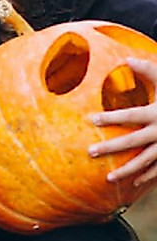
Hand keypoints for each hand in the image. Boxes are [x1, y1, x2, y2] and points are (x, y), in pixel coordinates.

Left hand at [89, 59, 156, 190]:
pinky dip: (147, 176)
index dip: (111, 117)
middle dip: (111, 148)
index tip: (90, 119)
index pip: (130, 116)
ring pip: (145, 161)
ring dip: (127, 170)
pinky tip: (133, 182)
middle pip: (133, 142)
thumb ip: (149, 71)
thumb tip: (127, 58)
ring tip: (108, 178)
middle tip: (90, 152)